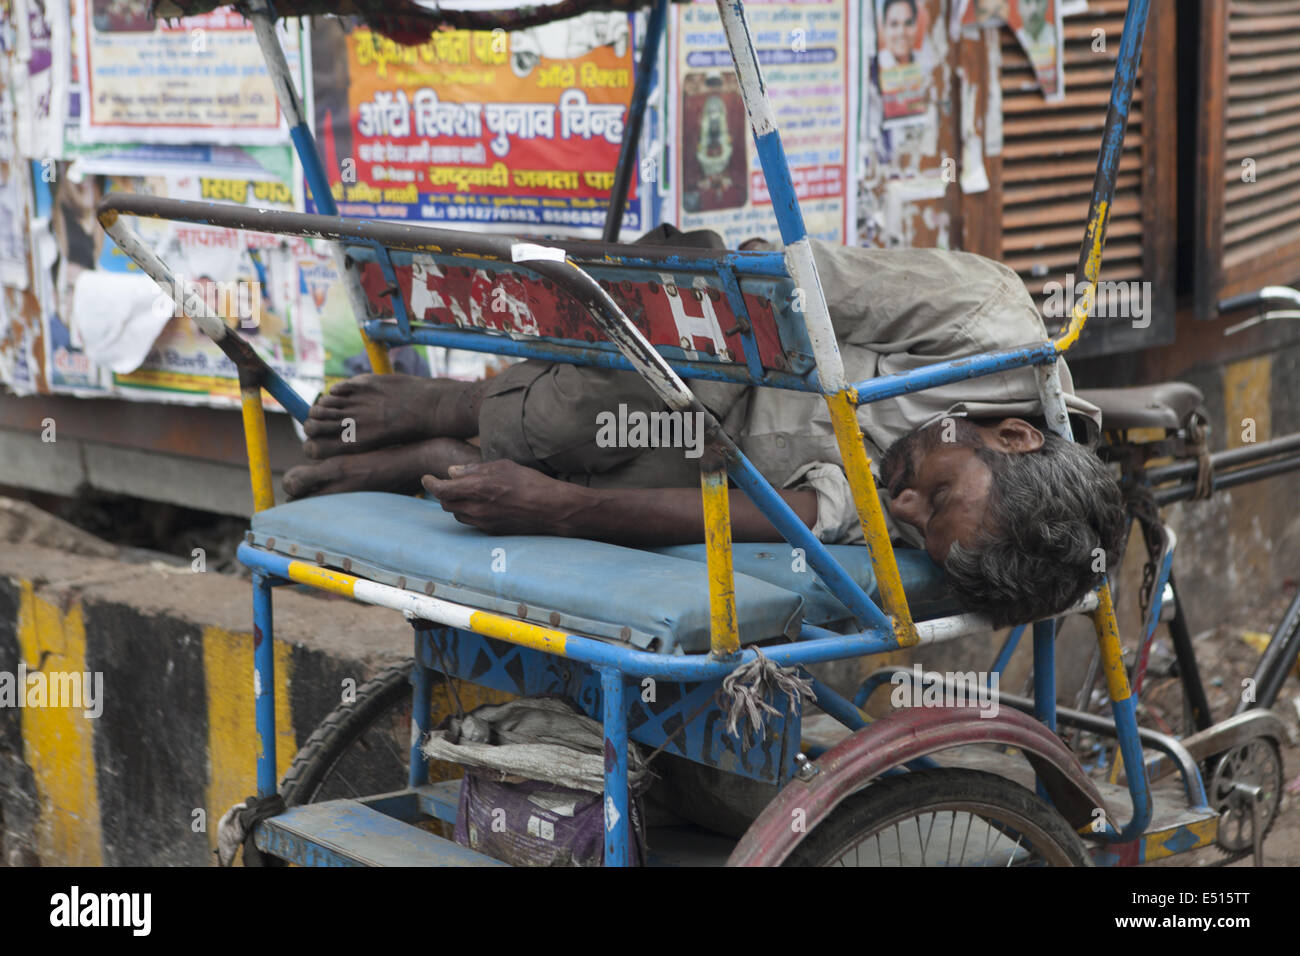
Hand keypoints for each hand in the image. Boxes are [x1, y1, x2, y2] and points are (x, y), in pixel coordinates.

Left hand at [421, 460, 580, 534]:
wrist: (551, 509)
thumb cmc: (530, 482)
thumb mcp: (503, 466)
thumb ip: (474, 469)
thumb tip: (452, 472)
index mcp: (478, 488)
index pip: (442, 489)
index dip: (430, 484)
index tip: (426, 478)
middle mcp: (476, 508)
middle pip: (446, 504)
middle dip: (444, 494)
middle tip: (450, 484)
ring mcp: (483, 522)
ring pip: (458, 515)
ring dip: (457, 504)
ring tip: (469, 494)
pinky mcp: (492, 531)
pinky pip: (472, 523)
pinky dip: (470, 513)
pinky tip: (484, 505)